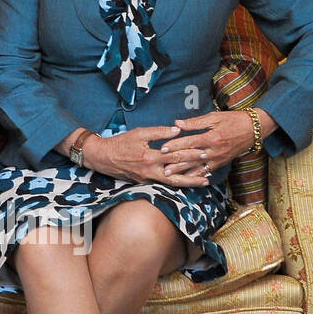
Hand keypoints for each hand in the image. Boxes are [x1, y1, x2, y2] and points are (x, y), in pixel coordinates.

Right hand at [81, 124, 210, 186]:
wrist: (101, 157)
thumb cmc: (119, 143)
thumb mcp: (139, 133)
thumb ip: (159, 132)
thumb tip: (178, 129)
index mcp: (149, 157)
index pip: (175, 156)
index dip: (191, 154)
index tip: (205, 151)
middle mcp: (150, 171)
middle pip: (177, 176)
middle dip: (195, 173)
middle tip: (210, 170)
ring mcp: (147, 179)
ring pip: (172, 183)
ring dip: (188, 182)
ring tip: (202, 181)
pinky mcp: (144, 183)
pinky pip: (163, 183)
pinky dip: (176, 182)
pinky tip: (185, 181)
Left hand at [161, 110, 272, 177]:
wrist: (253, 129)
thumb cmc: (233, 120)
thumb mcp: (214, 117)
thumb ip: (195, 123)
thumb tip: (177, 123)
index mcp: (212, 137)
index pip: (190, 142)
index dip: (176, 145)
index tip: (163, 148)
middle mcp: (214, 150)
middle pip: (192, 157)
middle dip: (176, 162)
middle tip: (162, 167)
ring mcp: (218, 158)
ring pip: (197, 167)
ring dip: (183, 172)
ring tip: (169, 177)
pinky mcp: (221, 163)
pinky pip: (207, 171)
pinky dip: (196, 176)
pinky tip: (187, 180)